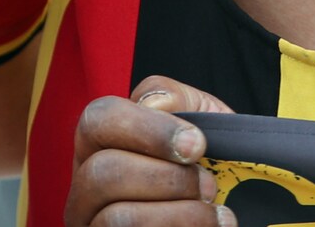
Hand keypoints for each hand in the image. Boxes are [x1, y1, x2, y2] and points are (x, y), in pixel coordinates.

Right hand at [67, 76, 234, 226]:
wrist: (230, 208)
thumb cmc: (210, 166)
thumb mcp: (203, 121)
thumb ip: (179, 99)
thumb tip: (154, 103)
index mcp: (100, 145)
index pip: (98, 120)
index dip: (149, 129)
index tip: (196, 145)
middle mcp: (84, 188)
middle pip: (102, 172)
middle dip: (168, 178)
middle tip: (208, 185)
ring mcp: (91, 224)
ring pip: (117, 218)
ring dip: (178, 212)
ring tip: (210, 211)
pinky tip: (208, 225)